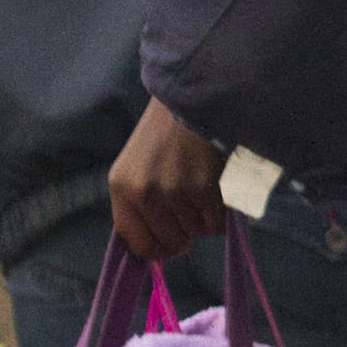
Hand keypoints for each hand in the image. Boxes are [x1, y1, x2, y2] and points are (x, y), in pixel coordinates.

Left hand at [111, 99, 227, 260]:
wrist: (195, 96)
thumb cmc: (167, 132)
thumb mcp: (138, 166)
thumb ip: (141, 204)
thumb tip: (162, 248)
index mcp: (122, 187)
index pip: (137, 243)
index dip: (159, 251)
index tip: (174, 246)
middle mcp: (145, 194)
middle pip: (173, 241)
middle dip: (187, 231)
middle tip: (195, 207)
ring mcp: (176, 192)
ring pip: (198, 232)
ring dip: (207, 218)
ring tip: (206, 186)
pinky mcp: (206, 188)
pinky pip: (219, 223)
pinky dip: (225, 212)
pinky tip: (220, 187)